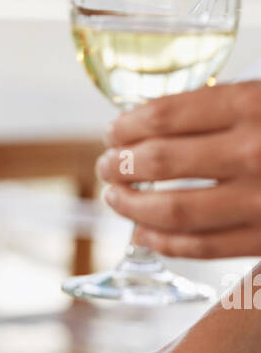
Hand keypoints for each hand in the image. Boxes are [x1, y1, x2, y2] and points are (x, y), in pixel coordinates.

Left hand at [96, 81, 260, 259]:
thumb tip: (160, 122)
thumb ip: (226, 107)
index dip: (128, 125)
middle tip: (106, 166)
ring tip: (115, 198)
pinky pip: (200, 246)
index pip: (167, 116)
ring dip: (132, 206)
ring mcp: (259, 201)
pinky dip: (162, 241)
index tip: (114, 132)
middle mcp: (253, 151)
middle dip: (121, 165)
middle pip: (161, 161)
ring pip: (173, 210)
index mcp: (252, 105)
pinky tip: (143, 234)